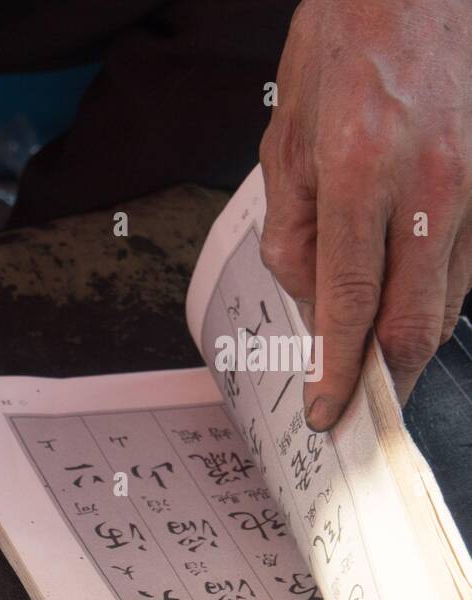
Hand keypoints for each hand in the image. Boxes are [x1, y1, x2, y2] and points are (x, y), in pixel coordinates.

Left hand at [259, 0, 471, 428]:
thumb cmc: (344, 46)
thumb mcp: (287, 138)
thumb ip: (293, 230)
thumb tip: (309, 300)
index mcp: (363, 174)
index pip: (350, 304)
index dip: (337, 371)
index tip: (324, 411)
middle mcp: (434, 184)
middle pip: (416, 320)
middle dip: (385, 377)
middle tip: (359, 408)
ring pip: (452, 297)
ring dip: (411, 338)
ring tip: (375, 359)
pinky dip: (439, 292)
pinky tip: (408, 298)